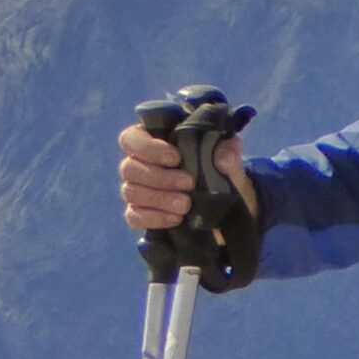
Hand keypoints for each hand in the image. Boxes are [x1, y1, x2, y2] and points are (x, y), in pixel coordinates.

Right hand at [119, 122, 256, 240]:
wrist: (225, 203)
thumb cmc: (220, 170)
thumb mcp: (229, 160)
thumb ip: (228, 153)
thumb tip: (223, 155)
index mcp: (154, 140)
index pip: (131, 138)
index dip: (148, 148)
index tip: (176, 157)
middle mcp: (139, 163)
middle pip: (128, 168)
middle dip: (159, 177)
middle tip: (189, 183)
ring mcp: (136, 188)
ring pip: (130, 191)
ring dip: (159, 199)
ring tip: (186, 205)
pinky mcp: (139, 212)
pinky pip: (133, 216)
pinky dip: (154, 218)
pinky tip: (176, 219)